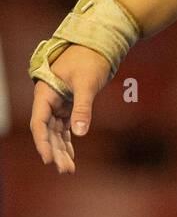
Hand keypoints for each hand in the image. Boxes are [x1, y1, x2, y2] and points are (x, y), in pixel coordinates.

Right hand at [30, 45, 111, 172]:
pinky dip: (68, 141)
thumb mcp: (87, 83)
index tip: (48, 159)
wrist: (97, 46)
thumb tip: (81, 133)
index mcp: (45, 93)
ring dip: (61, 150)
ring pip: (56, 132)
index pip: (39, 123)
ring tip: (68, 169)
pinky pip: (64, 127)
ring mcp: (57, 104)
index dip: (42, 142)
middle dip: (55, 152)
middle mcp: (48, 101)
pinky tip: (71, 155)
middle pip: (47, 132)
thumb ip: (82, 107)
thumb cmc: (89, 60)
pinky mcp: (68, 105)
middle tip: (65, 170)